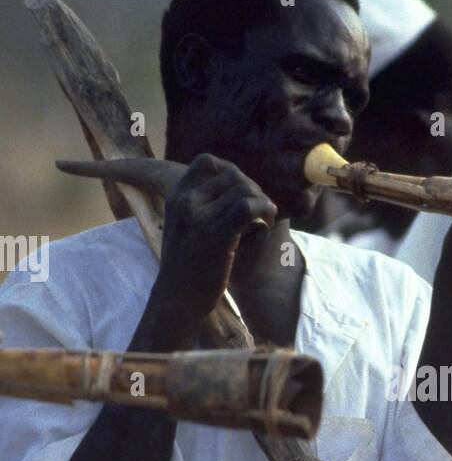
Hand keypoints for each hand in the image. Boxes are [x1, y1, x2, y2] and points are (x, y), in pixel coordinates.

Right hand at [153, 154, 276, 320]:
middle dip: (253, 189)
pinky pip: (247, 208)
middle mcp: (186, 202)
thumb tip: (239, 187)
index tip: (242, 190)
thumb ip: (201, 205)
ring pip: (244, 190)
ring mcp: (200, 218)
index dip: (231, 170)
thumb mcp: (183, 226)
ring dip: (261, 201)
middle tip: (260, 210)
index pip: (207, 161)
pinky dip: (263, 210)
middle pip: (232, 175)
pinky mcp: (217, 236)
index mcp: (176, 196)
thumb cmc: (186, 266)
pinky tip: (266, 224)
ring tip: (265, 219)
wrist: (178, 298)